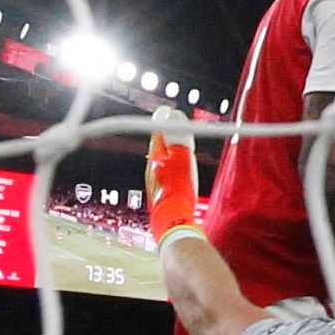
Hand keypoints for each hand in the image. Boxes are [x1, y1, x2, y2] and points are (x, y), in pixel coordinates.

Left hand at [146, 115, 202, 238]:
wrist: (173, 222)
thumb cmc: (177, 191)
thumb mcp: (182, 160)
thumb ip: (178, 138)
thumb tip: (172, 116)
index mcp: (155, 158)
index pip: (157, 132)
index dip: (163, 121)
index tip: (168, 112)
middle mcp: (151, 168)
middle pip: (158, 147)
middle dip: (167, 136)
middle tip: (176, 128)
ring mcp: (155, 182)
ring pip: (161, 161)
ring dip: (170, 153)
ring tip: (180, 150)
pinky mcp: (161, 193)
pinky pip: (165, 174)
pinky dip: (172, 168)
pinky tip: (179, 174)